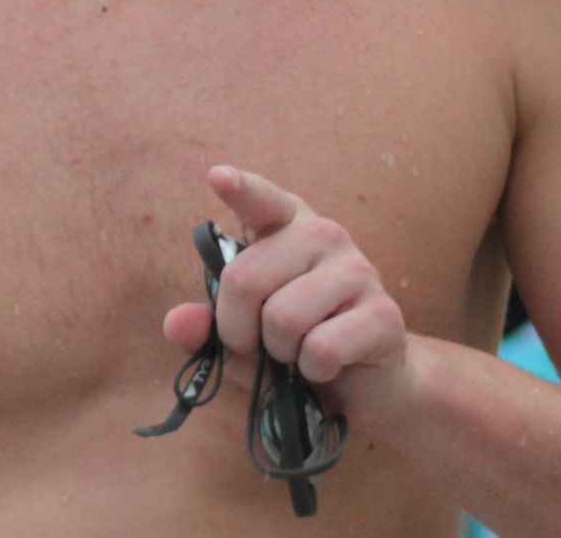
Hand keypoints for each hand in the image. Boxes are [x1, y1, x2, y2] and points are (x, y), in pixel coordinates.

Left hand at [162, 166, 412, 419]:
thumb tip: (177, 323)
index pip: (261, 198)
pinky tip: (327, 366)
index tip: (218, 176)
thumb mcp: (241, 336)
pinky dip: (312, 372)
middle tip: (259, 345)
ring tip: (298, 353)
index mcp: (285, 225)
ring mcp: (358, 269)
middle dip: (237, 330)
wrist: (364, 384)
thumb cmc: (293, 345)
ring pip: (283, 319)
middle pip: (245, 280)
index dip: (240, 188)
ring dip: (280, 354)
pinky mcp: (383, 314)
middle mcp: (323, 234)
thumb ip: (205, 326)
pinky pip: (321, 349)